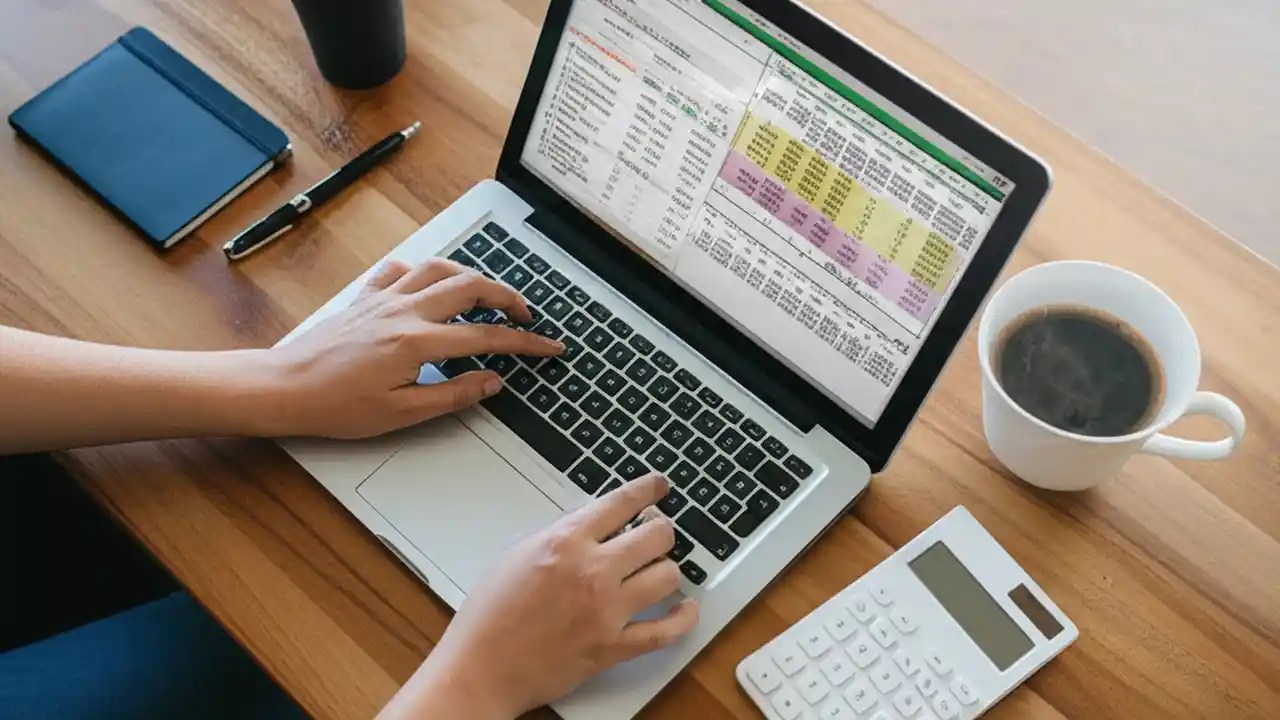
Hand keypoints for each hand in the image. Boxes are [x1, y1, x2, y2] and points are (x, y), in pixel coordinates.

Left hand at [266, 259, 563, 438]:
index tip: (548, 347)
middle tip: (526, 315)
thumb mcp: (402, 413)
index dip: (525, 342)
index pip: (486, 336)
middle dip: (507, 297)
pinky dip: (425, 271)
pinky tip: (432, 283)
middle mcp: (404, 311)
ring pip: (440, 268)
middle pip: (471, 287)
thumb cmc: (335, 405)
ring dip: (472, 276)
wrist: (284, 388)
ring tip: (488, 294)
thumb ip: (453, 395)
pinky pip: (402, 269)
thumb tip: (491, 381)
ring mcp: (384, 299)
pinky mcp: (366, 298)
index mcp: (417, 342)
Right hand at [381, 475, 699, 718]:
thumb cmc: (490, 612)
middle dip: (661, 530)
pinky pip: (665, 631)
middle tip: (655, 533)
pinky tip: (686, 608)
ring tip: (658, 569)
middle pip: (657, 536)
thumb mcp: (517, 552)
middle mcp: (592, 571)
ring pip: (668, 576)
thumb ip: (559, 532)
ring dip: (667, 569)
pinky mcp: (613, 647)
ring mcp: (607, 611)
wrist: (481, 667)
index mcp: (566, 542)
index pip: (623, 502)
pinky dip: (683, 618)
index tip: (659, 486)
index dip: (649, 488)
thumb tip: (594, 519)